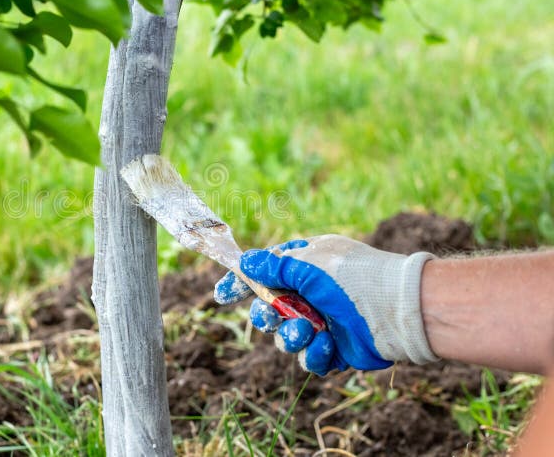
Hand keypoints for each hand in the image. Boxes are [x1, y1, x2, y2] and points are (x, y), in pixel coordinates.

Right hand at [214, 235, 437, 374]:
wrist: (397, 312)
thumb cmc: (353, 279)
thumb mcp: (308, 264)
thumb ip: (272, 266)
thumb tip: (245, 261)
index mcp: (306, 265)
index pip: (264, 272)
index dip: (242, 283)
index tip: (222, 294)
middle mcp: (312, 293)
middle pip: (269, 309)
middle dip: (266, 315)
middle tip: (271, 316)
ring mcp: (324, 321)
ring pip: (287, 337)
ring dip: (291, 336)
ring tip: (306, 331)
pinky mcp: (336, 349)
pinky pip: (310, 358)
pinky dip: (315, 354)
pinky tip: (328, 346)